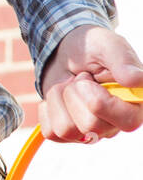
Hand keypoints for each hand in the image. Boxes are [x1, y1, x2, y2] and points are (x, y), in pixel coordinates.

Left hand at [38, 25, 142, 142]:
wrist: (64, 50)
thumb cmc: (92, 47)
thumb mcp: (108, 45)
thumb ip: (123, 62)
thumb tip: (137, 80)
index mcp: (135, 104)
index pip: (128, 122)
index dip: (100, 102)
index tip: (87, 78)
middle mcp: (115, 123)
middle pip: (90, 126)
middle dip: (74, 94)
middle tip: (79, 77)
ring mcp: (91, 131)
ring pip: (67, 130)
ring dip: (59, 99)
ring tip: (68, 85)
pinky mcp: (67, 133)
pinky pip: (50, 133)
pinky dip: (46, 109)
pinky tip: (57, 97)